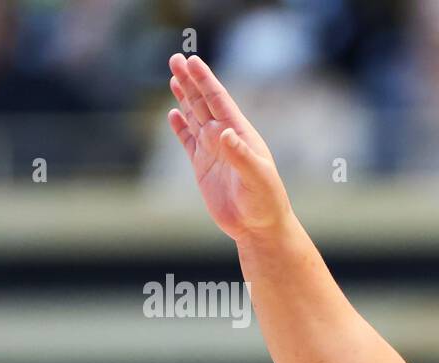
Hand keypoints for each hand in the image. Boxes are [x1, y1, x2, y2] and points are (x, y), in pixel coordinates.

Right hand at [166, 53, 291, 241]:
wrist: (259, 227)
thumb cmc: (265, 202)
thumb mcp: (256, 177)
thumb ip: (240, 155)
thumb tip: (224, 132)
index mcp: (240, 135)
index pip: (219, 101)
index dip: (205, 80)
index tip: (192, 61)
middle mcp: (225, 138)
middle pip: (203, 103)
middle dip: (190, 81)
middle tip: (175, 58)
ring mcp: (214, 152)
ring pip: (195, 117)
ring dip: (184, 98)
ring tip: (173, 77)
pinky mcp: (203, 167)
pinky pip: (188, 141)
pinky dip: (180, 127)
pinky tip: (173, 113)